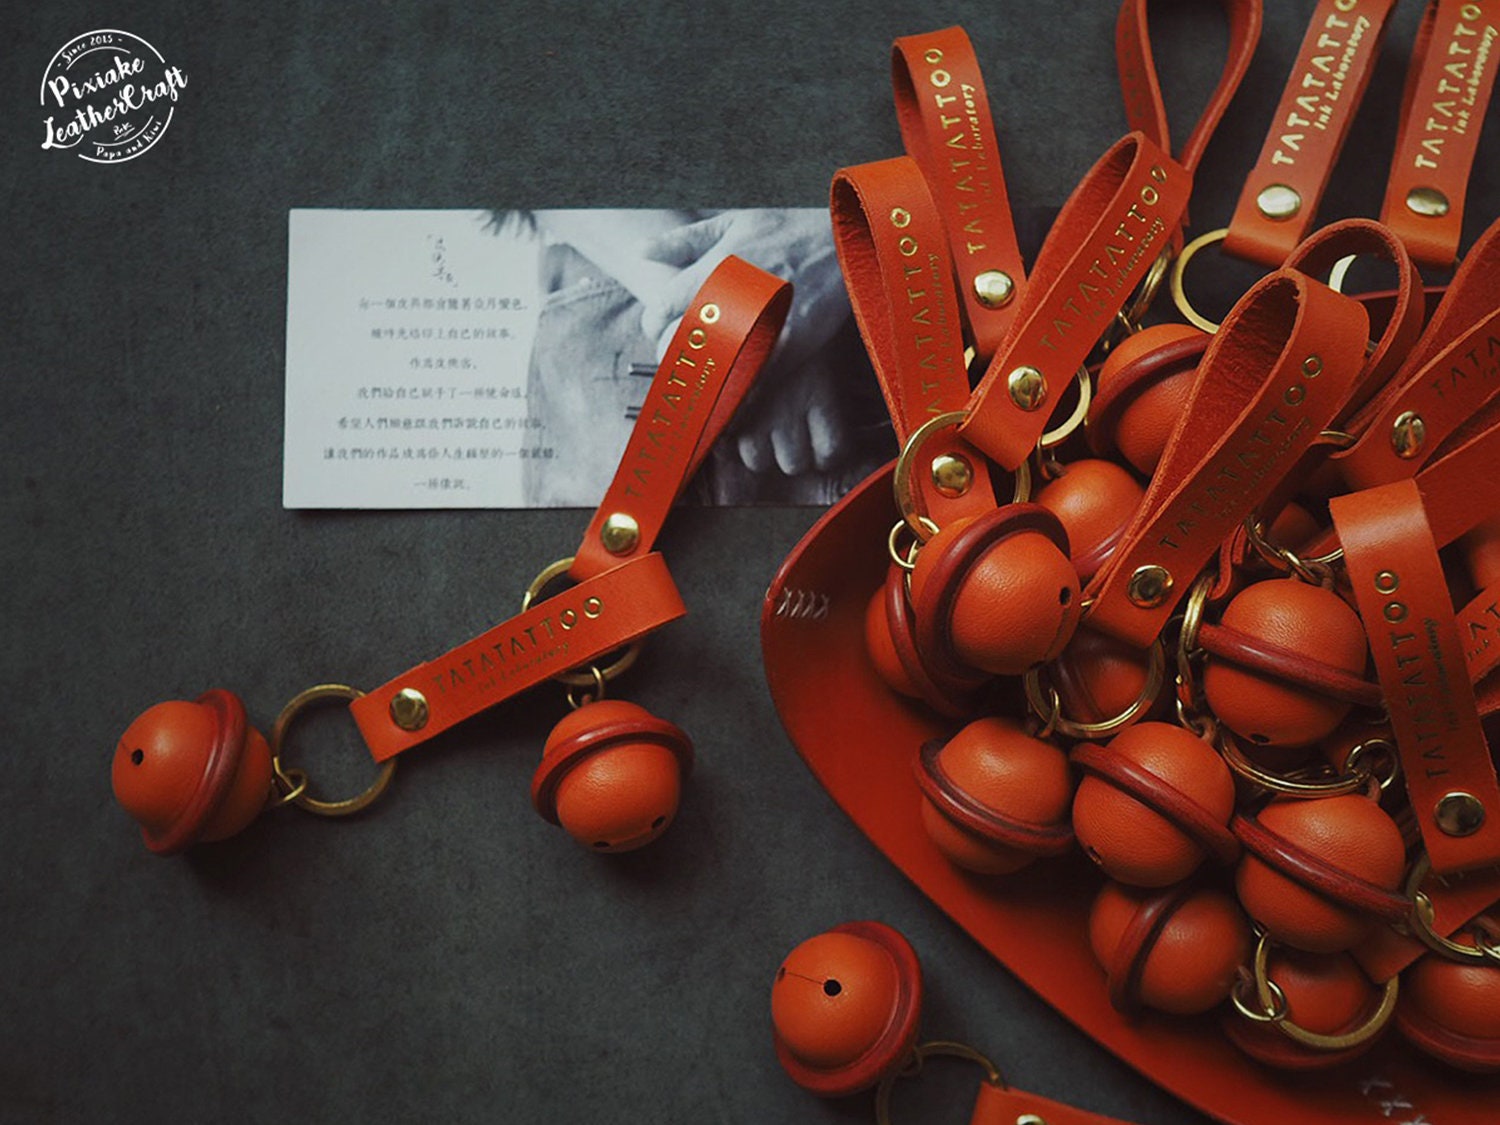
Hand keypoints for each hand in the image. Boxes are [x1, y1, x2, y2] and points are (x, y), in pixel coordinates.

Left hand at [639, 209, 847, 371]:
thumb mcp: (734, 221)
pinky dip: (732, 391)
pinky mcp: (787, 350)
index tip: (658, 329)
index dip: (652, 325)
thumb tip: (642, 252)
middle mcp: (733, 299)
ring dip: (698, 377)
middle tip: (675, 356)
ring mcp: (761, 328)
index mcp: (714, 268)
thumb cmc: (786, 230)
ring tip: (698, 373)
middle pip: (678, 344)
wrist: (845, 244)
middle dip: (670, 353)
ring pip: (708, 369)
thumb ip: (685, 240)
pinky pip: (748, 383)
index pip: (660, 309)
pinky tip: (727, 389)